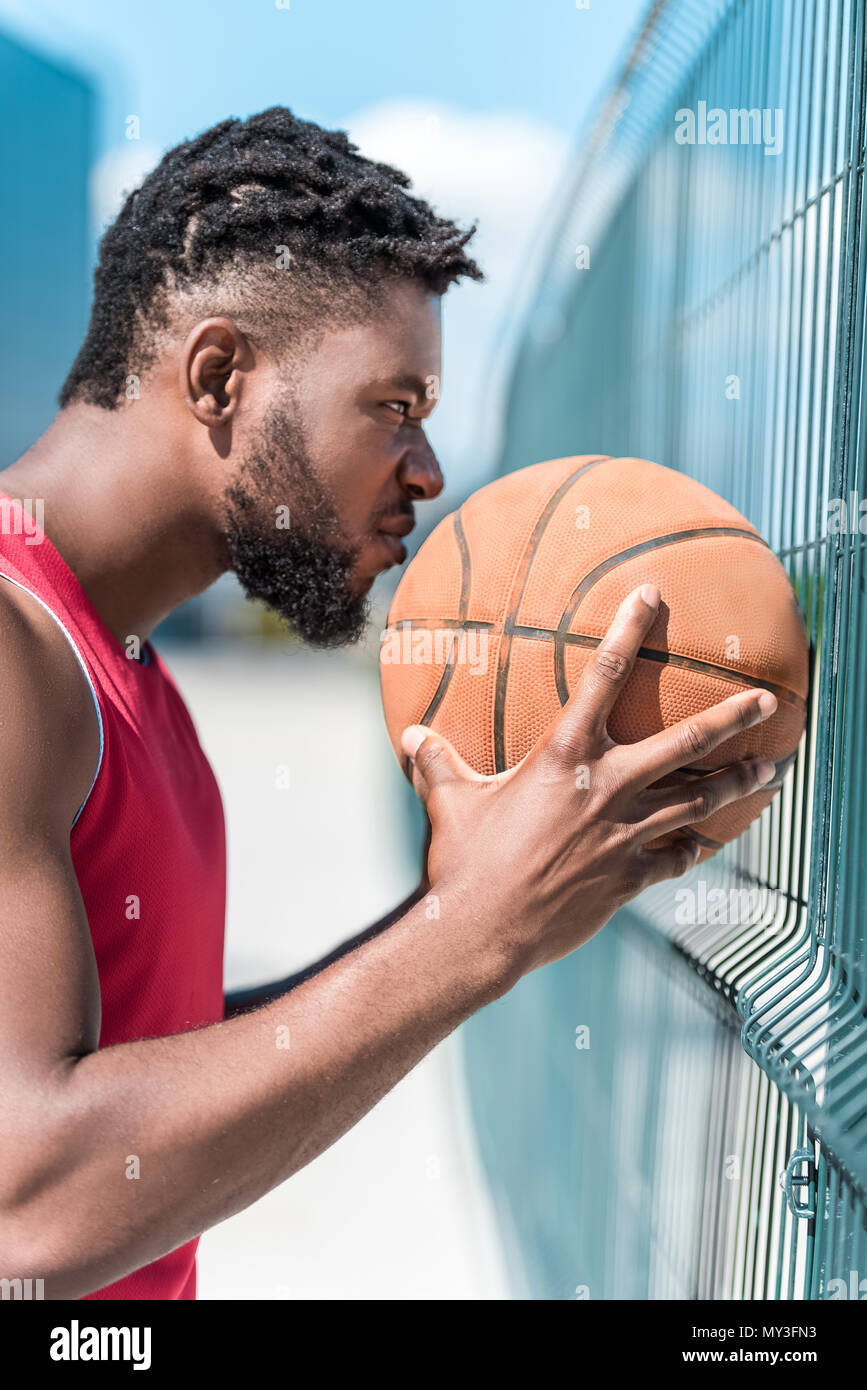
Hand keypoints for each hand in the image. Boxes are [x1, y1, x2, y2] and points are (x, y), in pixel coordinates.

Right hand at [401, 583, 777, 983]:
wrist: (483, 931)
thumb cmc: (463, 860)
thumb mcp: (448, 801)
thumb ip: (436, 761)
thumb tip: (409, 735)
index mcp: (564, 756)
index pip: (603, 676)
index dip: (628, 628)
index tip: (651, 594)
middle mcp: (606, 788)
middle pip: (686, 744)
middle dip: (733, 718)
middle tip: (768, 701)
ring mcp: (625, 835)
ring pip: (698, 803)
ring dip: (737, 786)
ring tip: (770, 774)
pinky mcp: (630, 877)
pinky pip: (675, 858)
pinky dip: (691, 848)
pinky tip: (705, 844)